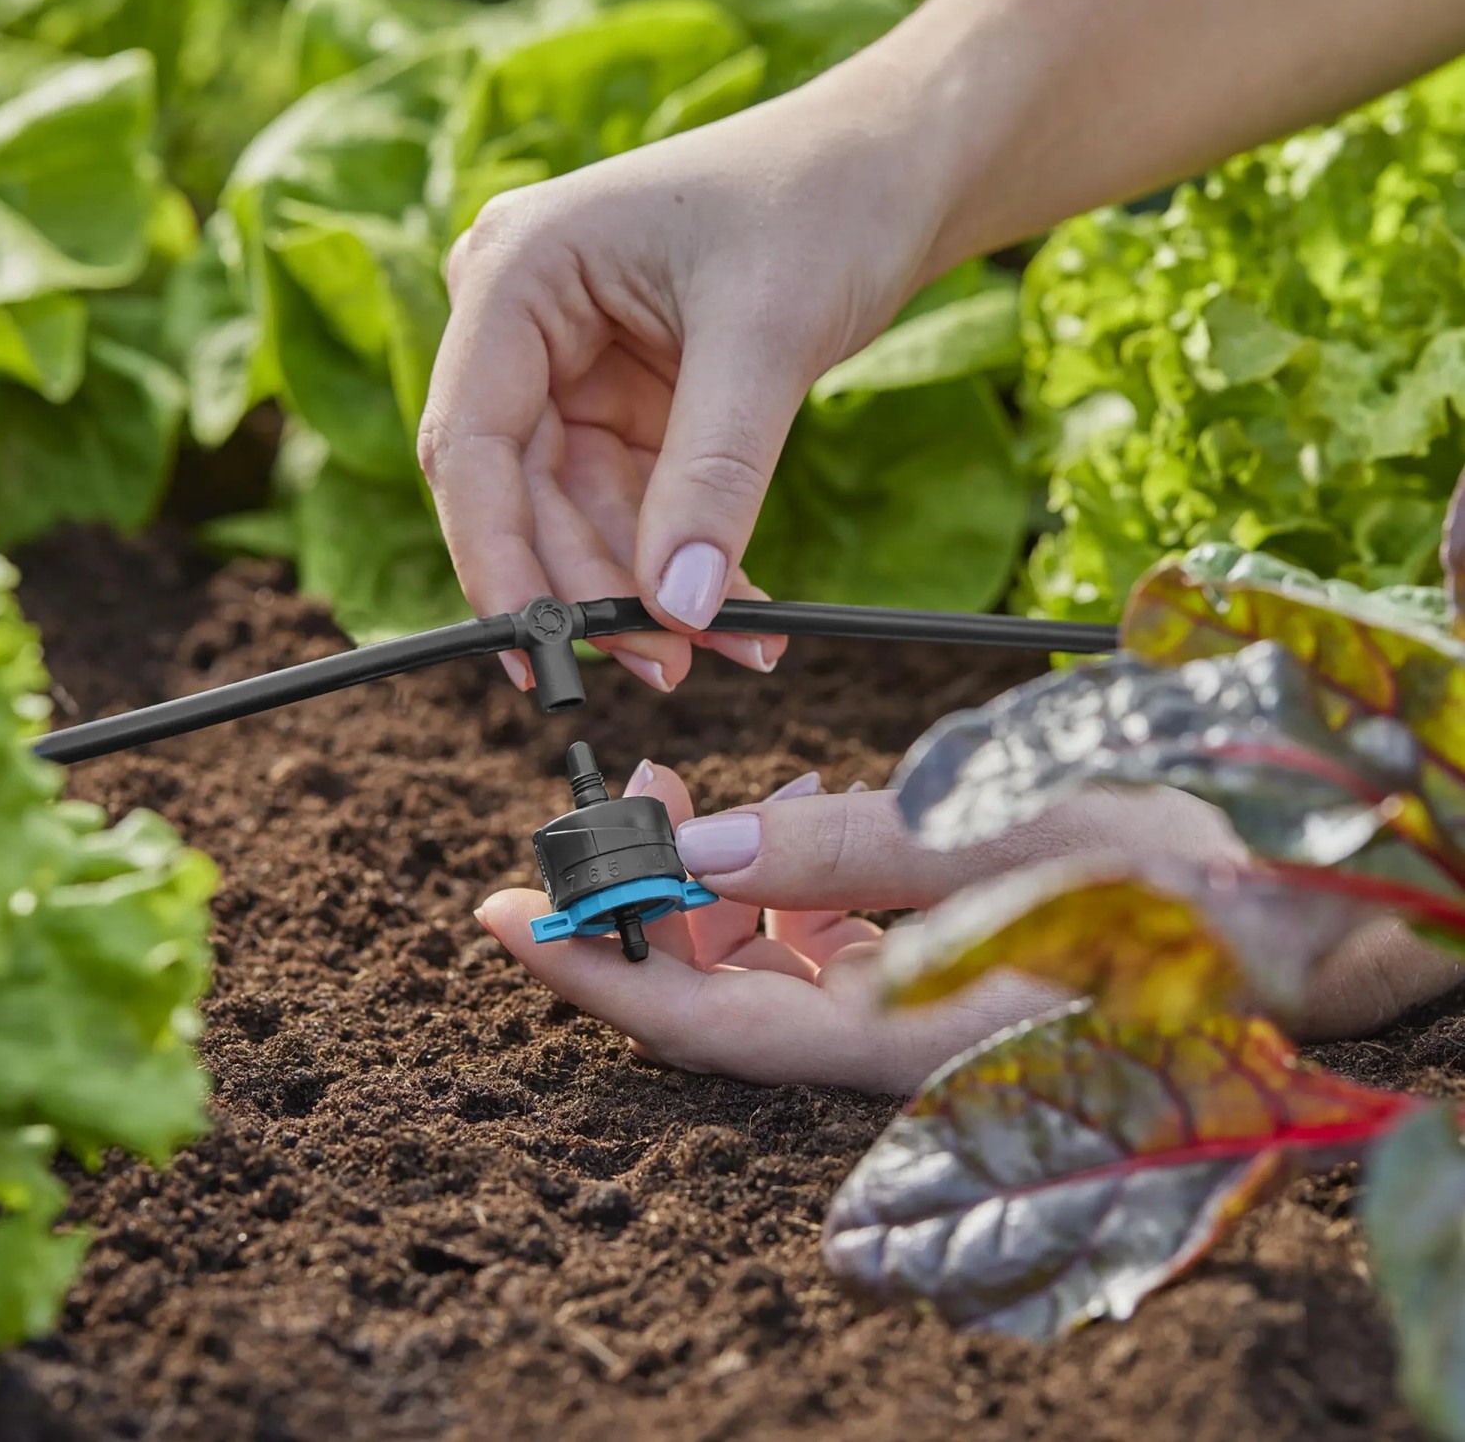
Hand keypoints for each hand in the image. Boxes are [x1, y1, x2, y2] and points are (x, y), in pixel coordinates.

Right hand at [417, 56, 953, 695]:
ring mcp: (571, 369)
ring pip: (579, 518)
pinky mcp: (624, 405)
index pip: (472, 444)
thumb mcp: (765, 338)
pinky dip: (680, 564)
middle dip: (594, 590)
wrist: (889, 170)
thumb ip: (711, 476)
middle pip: (522, 497)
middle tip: (669, 668)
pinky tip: (736, 613)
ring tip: (733, 650)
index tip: (541, 652)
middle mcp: (524, 324)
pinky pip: (632, 510)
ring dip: (646, 594)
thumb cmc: (820, 203)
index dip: (494, 561)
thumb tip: (676, 610)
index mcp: (518, 273)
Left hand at [476, 767, 1464, 1096]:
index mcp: (908, 1034)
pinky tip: (789, 804)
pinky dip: (782, 872)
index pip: (706, 1029)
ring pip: (765, 959)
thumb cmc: (1207, 881)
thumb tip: (708, 846)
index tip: (504, 916)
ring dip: (709, 878)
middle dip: (646, 904)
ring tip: (687, 788)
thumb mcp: (1032, 837)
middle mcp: (894, 1038)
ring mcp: (917, 1004)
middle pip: (720, 994)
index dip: (596, 977)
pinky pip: (826, 934)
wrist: (1322, 914)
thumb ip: (861, 847)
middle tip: (621, 798)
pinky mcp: (941, 964)